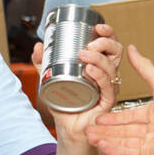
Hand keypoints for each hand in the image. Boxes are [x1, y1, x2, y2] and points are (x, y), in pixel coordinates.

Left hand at [36, 24, 122, 143]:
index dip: (108, 33)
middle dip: (106, 43)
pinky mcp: (107, 101)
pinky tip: (90, 70)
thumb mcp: (50, 79)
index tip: (97, 27)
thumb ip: (43, 64)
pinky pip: (108, 87)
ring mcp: (109, 87)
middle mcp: (107, 74)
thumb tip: (38, 46)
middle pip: (115, 52)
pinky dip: (100, 76)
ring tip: (84, 55)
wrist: (67, 127)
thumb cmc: (65, 104)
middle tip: (89, 44)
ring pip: (111, 68)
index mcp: (99, 65)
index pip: (109, 45)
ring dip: (99, 58)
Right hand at [85, 45, 153, 154]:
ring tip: (89, 136)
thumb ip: (144, 67)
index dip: (113, 117)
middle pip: (123, 130)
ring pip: (123, 142)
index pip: (129, 116)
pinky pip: (128, 154)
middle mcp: (153, 130)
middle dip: (105, 130)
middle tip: (88, 128)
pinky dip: (115, 150)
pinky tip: (101, 146)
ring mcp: (151, 145)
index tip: (99, 117)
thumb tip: (132, 49)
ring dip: (106, 139)